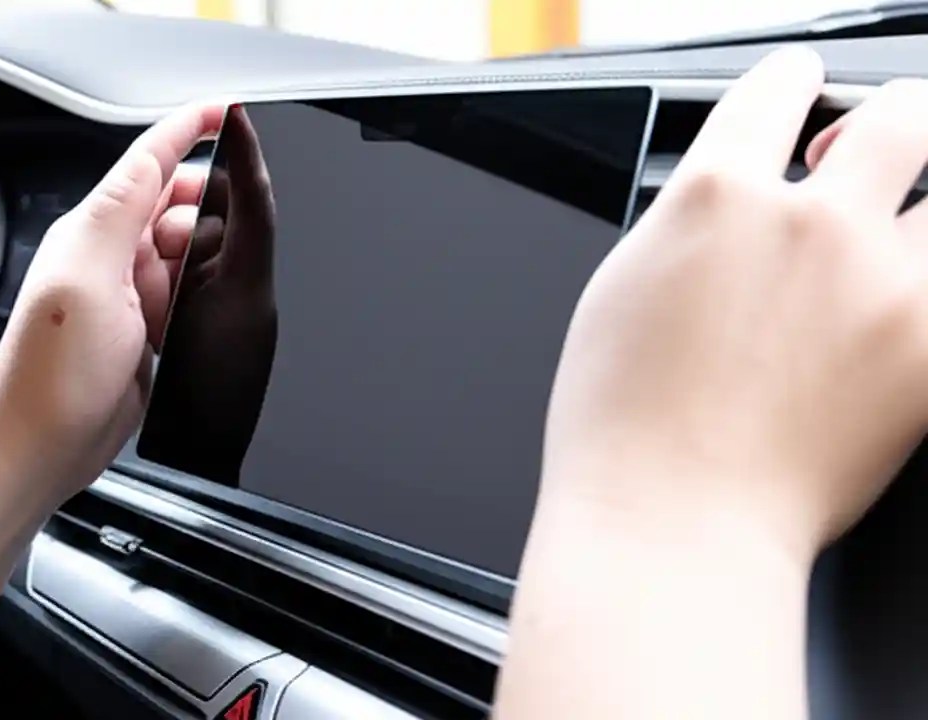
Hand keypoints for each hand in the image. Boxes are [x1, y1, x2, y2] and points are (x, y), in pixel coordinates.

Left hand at [0, 105, 223, 500]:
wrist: (40, 446)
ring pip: (186, 250)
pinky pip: (185, 295)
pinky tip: (211, 305)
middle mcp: (109, 258)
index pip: (146, 162)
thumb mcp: (87, 279)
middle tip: (241, 215)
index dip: (187, 130)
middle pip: (174, 204)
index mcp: (93, 232)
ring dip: (209, 252)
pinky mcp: (142, 333)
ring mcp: (127, 297)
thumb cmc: (50, 375)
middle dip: (209, 202)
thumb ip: (120, 215)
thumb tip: (153, 159)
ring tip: (226, 266)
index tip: (227, 111)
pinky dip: (204, 292)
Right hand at [541, 48, 927, 561]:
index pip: (775, 89)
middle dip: (885, 121)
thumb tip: (733, 200)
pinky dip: (927, 280)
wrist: (675, 527)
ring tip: (902, 224)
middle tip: (871, 145)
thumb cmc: (624, 428)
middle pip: (899, 113)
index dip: (787, 86)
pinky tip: (901, 298)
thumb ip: (690, 221)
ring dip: (927, 193)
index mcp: (715, 197)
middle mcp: (810, 222)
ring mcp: (884, 284)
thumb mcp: (622, 288)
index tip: (796, 93)